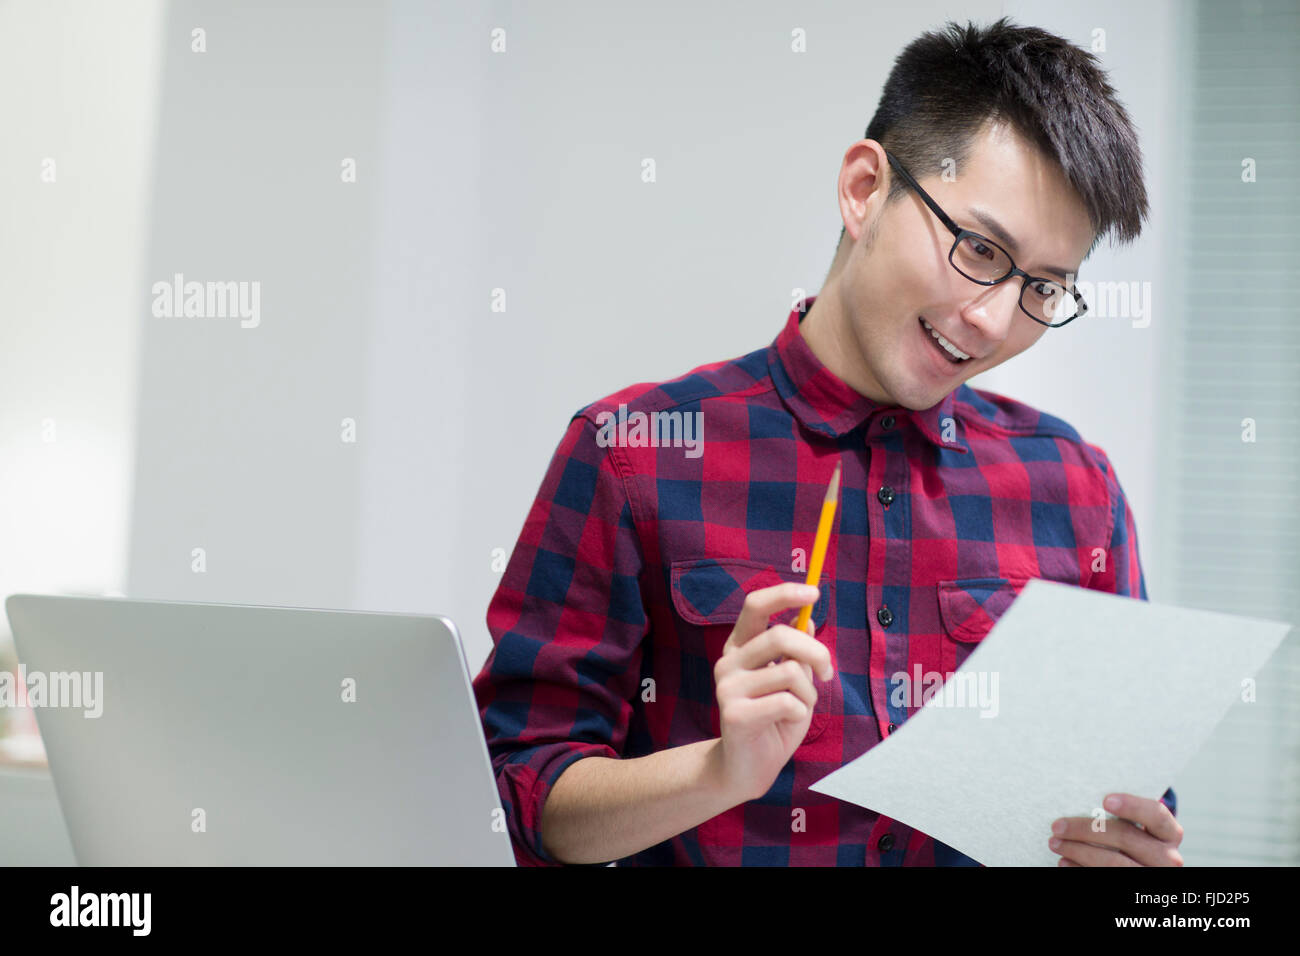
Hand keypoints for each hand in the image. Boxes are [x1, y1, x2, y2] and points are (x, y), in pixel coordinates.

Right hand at [712, 583, 834, 802]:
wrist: (746, 768)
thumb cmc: (774, 721)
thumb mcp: (792, 682)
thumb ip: (796, 654)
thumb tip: (809, 620)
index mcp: (740, 647)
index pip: (755, 604)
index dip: (785, 594)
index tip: (815, 593)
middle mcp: (728, 662)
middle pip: (780, 635)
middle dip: (816, 652)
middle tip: (827, 672)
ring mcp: (727, 687)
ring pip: (790, 672)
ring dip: (808, 693)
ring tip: (799, 708)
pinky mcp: (734, 714)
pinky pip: (787, 702)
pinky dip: (799, 713)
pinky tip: (785, 724)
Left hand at [1048, 792, 1184, 865]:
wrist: (1143, 865)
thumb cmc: (1133, 836)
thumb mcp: (1137, 825)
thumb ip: (1121, 813)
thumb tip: (1082, 794)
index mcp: (1169, 832)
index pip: (1155, 815)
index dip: (1132, 806)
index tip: (1105, 799)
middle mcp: (1167, 857)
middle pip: (1125, 837)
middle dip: (1086, 829)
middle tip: (1057, 825)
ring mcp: (1151, 874)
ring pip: (1112, 862)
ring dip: (1078, 850)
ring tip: (1055, 842)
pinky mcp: (1134, 890)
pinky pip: (1105, 878)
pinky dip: (1080, 868)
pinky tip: (1064, 861)